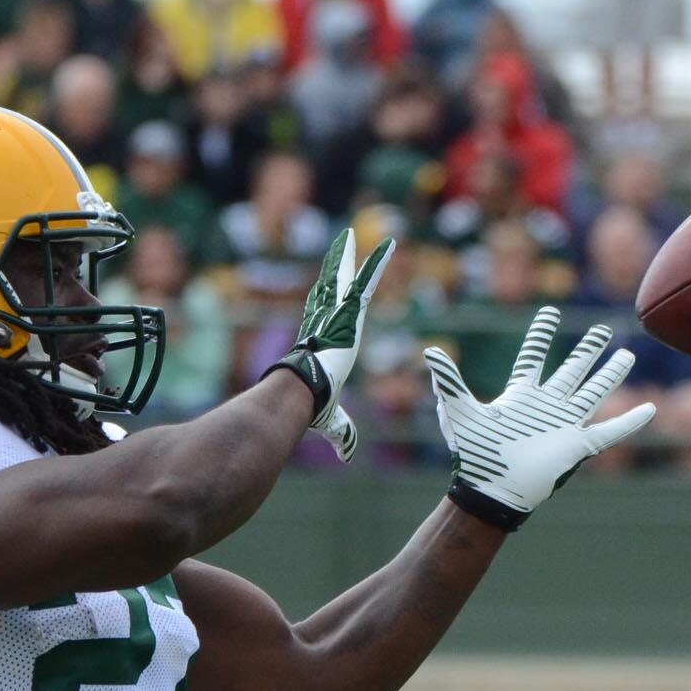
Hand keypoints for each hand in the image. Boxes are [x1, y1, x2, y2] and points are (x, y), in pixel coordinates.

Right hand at [267, 228, 394, 462]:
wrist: (300, 393)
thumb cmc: (309, 407)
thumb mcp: (332, 420)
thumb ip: (342, 432)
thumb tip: (346, 457)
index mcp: (319, 344)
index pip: (320, 316)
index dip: (322, 300)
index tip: (322, 286)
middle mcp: (324, 324)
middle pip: (328, 288)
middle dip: (332, 266)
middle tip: (337, 247)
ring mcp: (335, 316)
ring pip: (343, 278)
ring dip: (346, 256)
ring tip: (350, 233)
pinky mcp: (349, 314)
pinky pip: (367, 282)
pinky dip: (378, 263)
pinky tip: (390, 244)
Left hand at [424, 308, 654, 529]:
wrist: (491, 490)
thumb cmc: (475, 456)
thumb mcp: (461, 414)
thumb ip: (449, 382)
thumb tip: (429, 352)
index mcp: (521, 396)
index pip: (534, 357)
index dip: (541, 335)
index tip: (550, 313)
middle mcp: (546, 406)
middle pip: (572, 370)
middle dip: (586, 350)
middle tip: (601, 330)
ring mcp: (564, 424)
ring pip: (593, 392)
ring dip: (611, 374)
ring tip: (626, 354)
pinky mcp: (577, 444)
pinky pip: (610, 431)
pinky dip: (630, 421)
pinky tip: (649, 409)